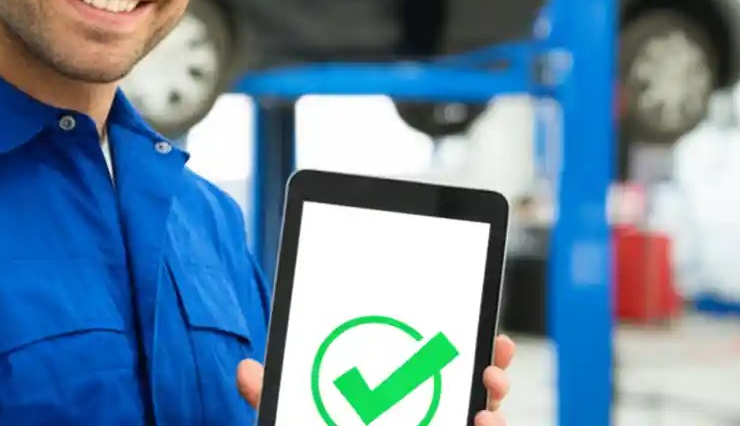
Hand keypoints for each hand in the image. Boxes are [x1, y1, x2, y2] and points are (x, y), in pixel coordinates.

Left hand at [237, 334, 516, 420]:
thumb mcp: (299, 423)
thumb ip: (273, 400)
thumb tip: (243, 369)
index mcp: (396, 403)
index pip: (433, 365)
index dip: (456, 343)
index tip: (474, 323)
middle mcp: (426, 422)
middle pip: (473, 390)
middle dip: (491, 365)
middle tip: (494, 347)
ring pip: (487, 422)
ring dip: (496, 404)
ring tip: (486, 395)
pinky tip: (481, 422)